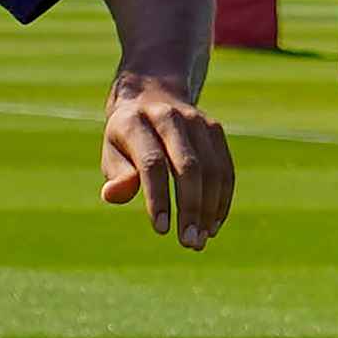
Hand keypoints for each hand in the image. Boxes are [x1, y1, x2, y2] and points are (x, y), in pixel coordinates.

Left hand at [99, 76, 233, 250]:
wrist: (150, 94)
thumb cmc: (127, 136)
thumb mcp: (112, 151)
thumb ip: (116, 174)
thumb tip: (114, 195)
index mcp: (135, 121)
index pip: (152, 163)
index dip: (158, 198)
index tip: (161, 230)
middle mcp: (169, 117)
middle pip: (187, 167)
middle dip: (190, 208)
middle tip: (189, 243)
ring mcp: (196, 120)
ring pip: (211, 169)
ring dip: (210, 208)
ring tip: (201, 239)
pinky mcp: (215, 129)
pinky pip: (225, 168)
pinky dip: (223, 199)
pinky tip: (213, 224)